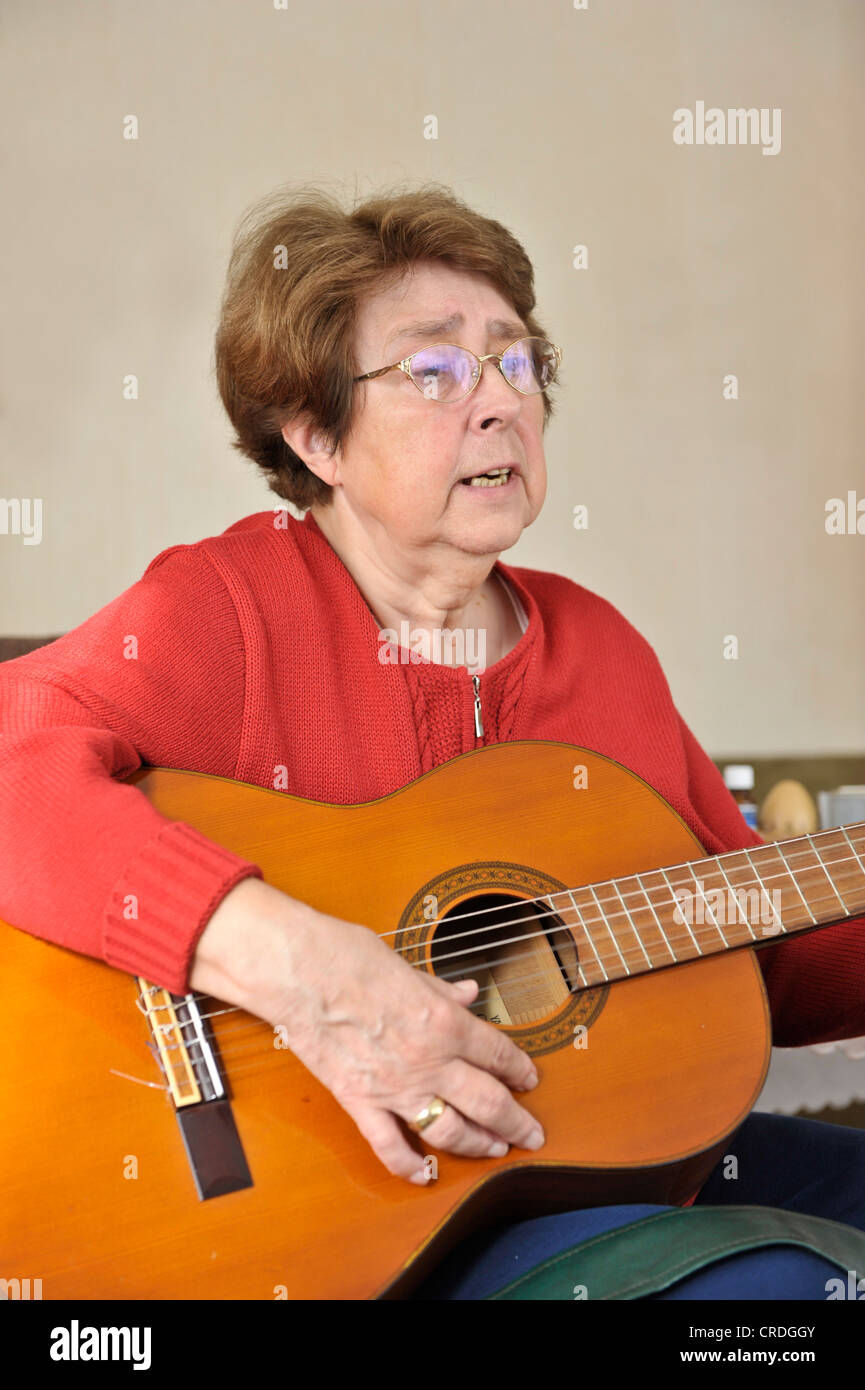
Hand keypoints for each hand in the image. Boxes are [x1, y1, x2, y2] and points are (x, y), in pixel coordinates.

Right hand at [192, 877, 543, 1182]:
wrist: (298, 972)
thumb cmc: (349, 958)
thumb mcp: (409, 968)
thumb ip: (441, 990)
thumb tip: (468, 993)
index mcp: (444, 1021)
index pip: (498, 1053)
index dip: (520, 1069)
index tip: (529, 1078)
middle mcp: (429, 1060)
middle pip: (488, 1102)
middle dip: (517, 1122)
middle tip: (532, 1133)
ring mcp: (395, 1087)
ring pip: (450, 1131)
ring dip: (478, 1144)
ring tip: (494, 1149)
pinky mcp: (360, 1102)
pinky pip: (391, 1146)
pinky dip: (410, 1166)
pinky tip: (425, 1174)